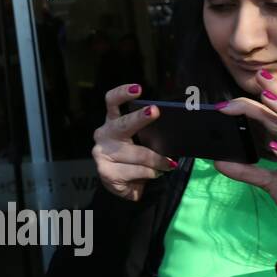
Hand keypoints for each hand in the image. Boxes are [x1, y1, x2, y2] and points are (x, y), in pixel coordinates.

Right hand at [92, 84, 177, 201]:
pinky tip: (154, 174)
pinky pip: (137, 170)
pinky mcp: (106, 172)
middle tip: (154, 111)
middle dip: (139, 118)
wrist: (125, 187)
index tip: (137, 89)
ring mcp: (102, 153)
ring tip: (169, 164)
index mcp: (113, 122)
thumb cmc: (137, 159)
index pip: (112, 102)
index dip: (122, 93)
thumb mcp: (144, 142)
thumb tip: (174, 128)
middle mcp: (104, 134)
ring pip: (138, 153)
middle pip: (122, 124)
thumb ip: (151, 133)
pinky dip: (151, 173)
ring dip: (157, 160)